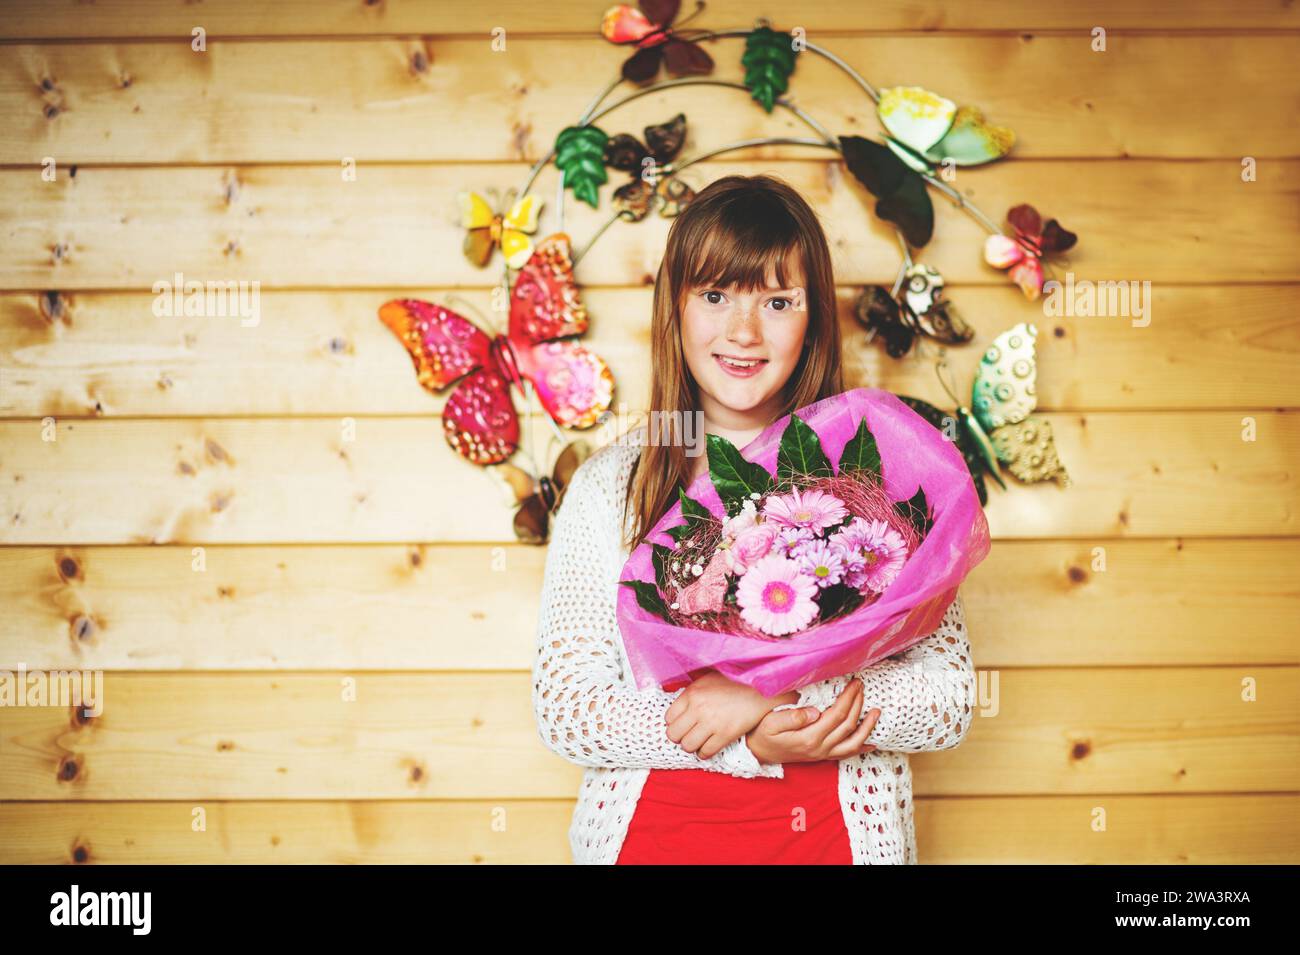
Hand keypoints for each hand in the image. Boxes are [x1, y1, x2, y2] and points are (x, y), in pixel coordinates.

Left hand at [665, 671, 799, 759]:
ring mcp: (711, 723)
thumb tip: (680, 709)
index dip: (674, 723)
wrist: (761, 688)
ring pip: (687, 746)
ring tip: (698, 741)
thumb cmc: (736, 682)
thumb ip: (692, 693)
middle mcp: (698, 708)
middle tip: (687, 735)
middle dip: (679, 737)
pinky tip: (708, 747)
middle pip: (673, 734)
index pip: (668, 717)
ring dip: (691, 746)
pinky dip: (704, 753)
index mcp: (692, 693)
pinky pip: (706, 752)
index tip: (682, 724)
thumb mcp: (708, 680)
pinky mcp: (725, 734)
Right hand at [745, 680, 879, 765]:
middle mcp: (820, 748)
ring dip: (867, 727)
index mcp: (809, 737)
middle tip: (861, 686)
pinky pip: (847, 754)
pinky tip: (872, 741)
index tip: (854, 683)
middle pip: (847, 725)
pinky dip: (862, 747)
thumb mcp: (770, 723)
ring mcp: (823, 754)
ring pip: (853, 742)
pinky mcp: (823, 756)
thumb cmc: (763, 734)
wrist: (758, 752)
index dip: (848, 698)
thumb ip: (792, 717)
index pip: (837, 715)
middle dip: (858, 704)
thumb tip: (814, 711)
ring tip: (876, 712)